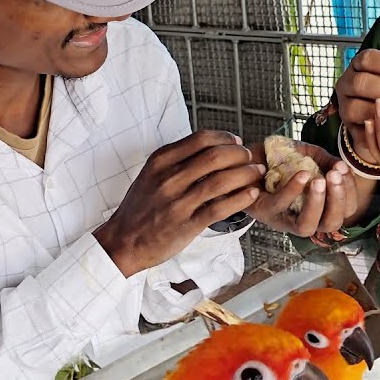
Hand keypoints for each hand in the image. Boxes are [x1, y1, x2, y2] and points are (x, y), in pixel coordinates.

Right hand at [95, 130, 262, 276]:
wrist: (123, 241)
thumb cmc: (139, 209)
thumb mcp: (150, 175)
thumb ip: (176, 161)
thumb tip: (208, 149)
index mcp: (160, 162)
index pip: (200, 139)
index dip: (224, 138)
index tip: (235, 141)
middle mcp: (168, 179)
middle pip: (214, 156)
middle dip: (239, 154)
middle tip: (249, 157)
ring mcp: (178, 202)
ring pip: (221, 181)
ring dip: (245, 174)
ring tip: (256, 173)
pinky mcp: (187, 224)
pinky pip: (220, 208)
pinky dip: (240, 198)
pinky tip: (250, 194)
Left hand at [245, 140, 357, 235]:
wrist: (246, 158)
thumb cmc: (279, 160)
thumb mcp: (309, 155)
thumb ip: (327, 161)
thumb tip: (342, 167)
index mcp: (317, 208)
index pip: (344, 212)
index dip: (349, 193)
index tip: (344, 170)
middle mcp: (302, 218)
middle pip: (331, 225)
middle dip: (338, 201)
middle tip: (336, 177)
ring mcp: (282, 219)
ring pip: (306, 227)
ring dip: (317, 204)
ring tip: (320, 180)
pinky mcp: (262, 212)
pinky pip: (280, 206)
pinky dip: (293, 191)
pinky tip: (301, 174)